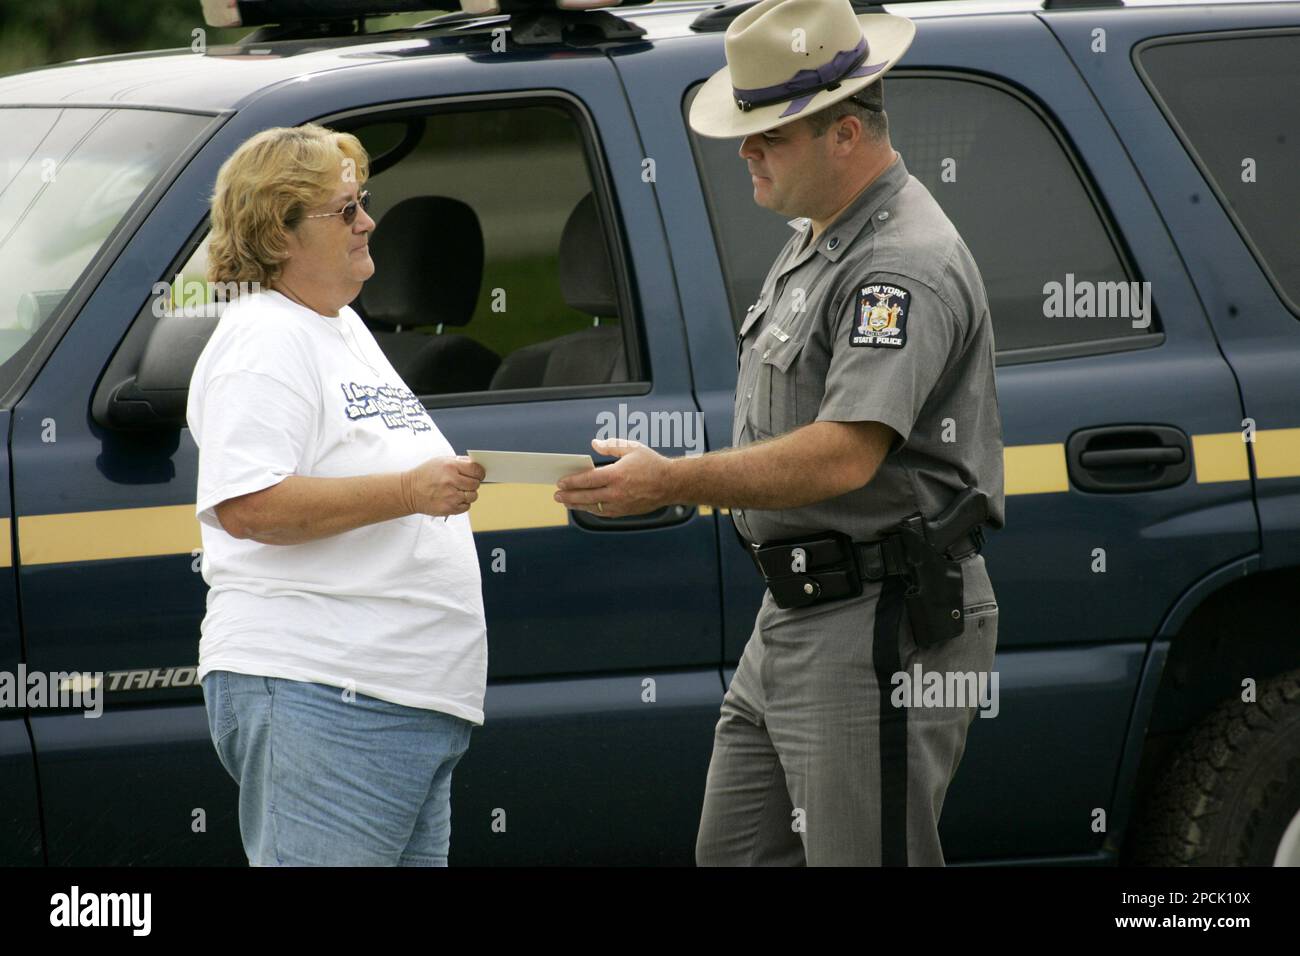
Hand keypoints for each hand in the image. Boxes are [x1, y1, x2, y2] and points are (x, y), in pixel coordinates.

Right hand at [401, 455, 484, 517]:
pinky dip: (463, 503)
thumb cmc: (425, 474)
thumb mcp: (441, 460)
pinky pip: (466, 507)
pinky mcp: (449, 508)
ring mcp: (450, 496)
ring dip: (469, 494)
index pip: (476, 470)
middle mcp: (451, 481)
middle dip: (473, 483)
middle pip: (476, 484)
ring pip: (473, 496)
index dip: (480, 472)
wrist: (408, 491)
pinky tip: (454, 498)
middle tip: (465, 483)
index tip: (479, 474)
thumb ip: (460, 461)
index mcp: (450, 467)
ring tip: (458, 491)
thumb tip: (477, 465)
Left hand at [554, 438, 674, 516]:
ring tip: (566, 502)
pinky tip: (585, 506)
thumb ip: (611, 446)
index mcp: (616, 474)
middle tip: (557, 495)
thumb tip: (594, 444)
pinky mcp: (625, 511)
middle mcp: (617, 492)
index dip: (571, 482)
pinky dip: (592, 510)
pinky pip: (604, 512)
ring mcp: (621, 504)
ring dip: (578, 505)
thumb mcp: (632, 448)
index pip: (587, 480)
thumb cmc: (653, 464)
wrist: (672, 483)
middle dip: (569, 496)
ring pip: (593, 507)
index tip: (560, 482)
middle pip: (586, 496)